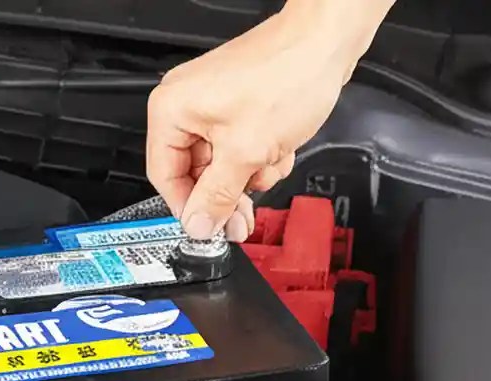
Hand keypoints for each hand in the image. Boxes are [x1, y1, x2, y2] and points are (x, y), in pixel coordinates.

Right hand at [146, 0, 390, 239]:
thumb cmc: (286, 75)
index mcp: (171, 110)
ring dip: (249, 173)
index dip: (187, 207)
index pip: (164, 176)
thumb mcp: (246, 152)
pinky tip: (279, 149)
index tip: (208, 228)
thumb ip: (217, 196)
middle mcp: (186, 104)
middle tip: (241, 220)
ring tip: (271, 164)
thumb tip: (199, 224)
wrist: (326, 41)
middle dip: (226, 193)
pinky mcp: (239, 104)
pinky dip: (260, 155)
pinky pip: (240, 147)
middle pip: (195, 172)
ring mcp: (214, 104)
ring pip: (222, 164)